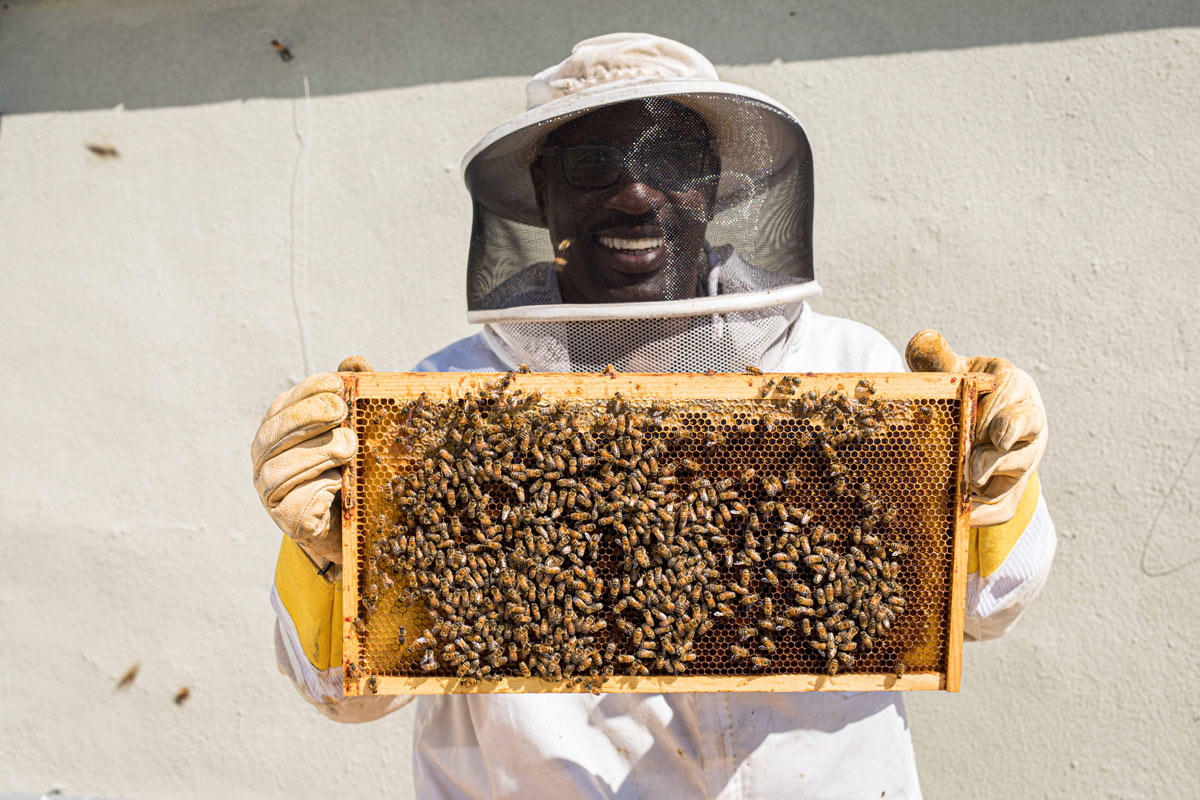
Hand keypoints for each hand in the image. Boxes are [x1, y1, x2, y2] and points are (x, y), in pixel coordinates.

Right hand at [252, 356, 372, 565]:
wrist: (353, 524)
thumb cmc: (349, 467)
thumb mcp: (355, 429)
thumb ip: (353, 396)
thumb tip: (356, 362)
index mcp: (278, 430)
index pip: (284, 404)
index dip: (309, 391)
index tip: (338, 385)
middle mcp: (265, 459)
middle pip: (274, 434)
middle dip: (309, 418)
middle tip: (342, 412)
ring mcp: (270, 492)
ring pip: (279, 470)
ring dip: (316, 454)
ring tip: (347, 448)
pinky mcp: (287, 521)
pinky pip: (295, 505)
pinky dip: (317, 492)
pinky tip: (339, 485)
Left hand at [906, 331, 1046, 526]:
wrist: (973, 426)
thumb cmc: (963, 393)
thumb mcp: (952, 373)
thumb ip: (937, 359)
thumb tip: (922, 339)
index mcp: (1014, 386)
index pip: (1014, 392)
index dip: (998, 409)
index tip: (981, 424)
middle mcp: (1027, 423)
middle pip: (1026, 434)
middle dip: (1000, 448)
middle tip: (975, 461)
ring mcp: (1022, 458)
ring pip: (1015, 472)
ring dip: (989, 479)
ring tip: (965, 484)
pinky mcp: (1012, 489)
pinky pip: (1004, 506)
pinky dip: (984, 512)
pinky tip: (962, 515)